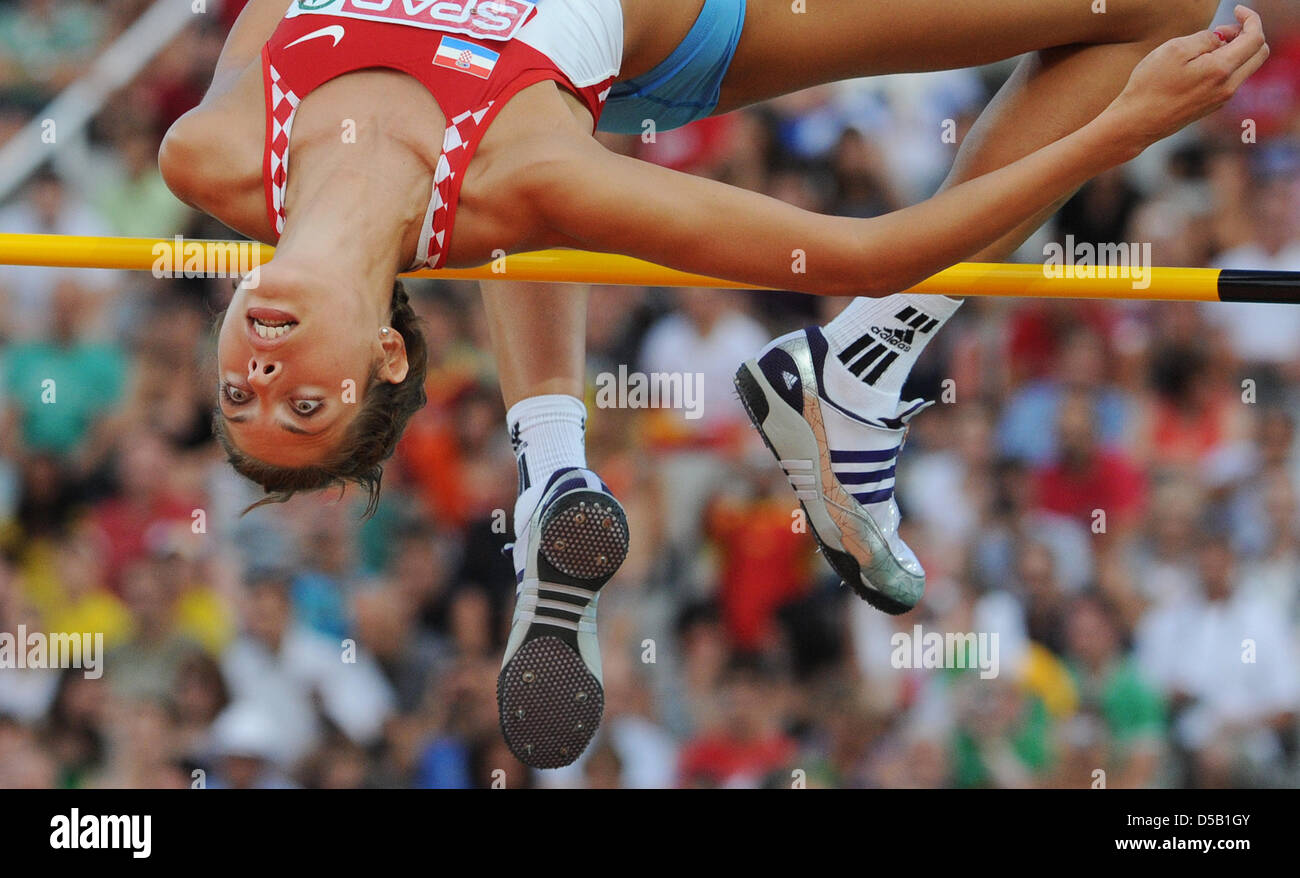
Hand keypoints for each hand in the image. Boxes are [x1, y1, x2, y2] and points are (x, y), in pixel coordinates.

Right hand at [1103, 5, 1268, 152]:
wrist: (1136, 123)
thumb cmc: (1150, 85)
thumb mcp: (1174, 49)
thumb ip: (1205, 38)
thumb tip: (1220, 39)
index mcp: (1222, 69)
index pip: (1255, 38)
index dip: (1251, 18)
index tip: (1237, 9)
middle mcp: (1228, 87)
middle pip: (1259, 53)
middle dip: (1247, 34)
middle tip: (1222, 30)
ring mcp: (1221, 99)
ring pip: (1245, 67)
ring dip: (1235, 50)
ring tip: (1204, 47)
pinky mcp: (1211, 106)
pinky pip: (1231, 80)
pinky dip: (1225, 65)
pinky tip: (1199, 65)